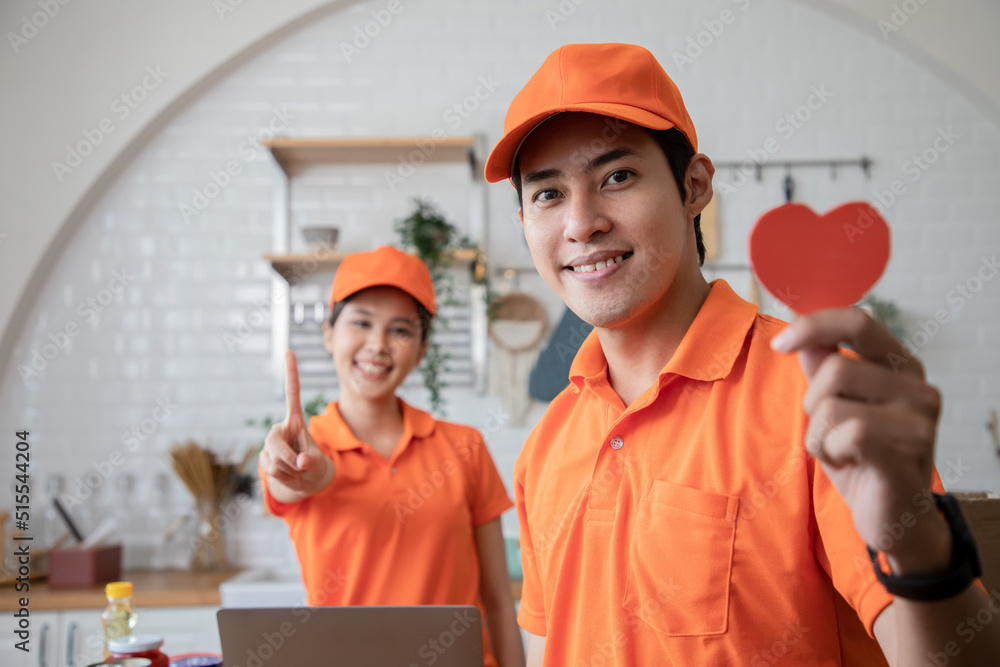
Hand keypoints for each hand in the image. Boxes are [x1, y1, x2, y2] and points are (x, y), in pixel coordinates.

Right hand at [259, 350, 333, 495]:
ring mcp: (270, 444)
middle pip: (273, 440)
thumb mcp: (319, 465)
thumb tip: (301, 461)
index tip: (289, 351)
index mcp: (295, 420)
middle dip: (287, 458)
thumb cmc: (316, 466)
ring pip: (274, 460)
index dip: (291, 373)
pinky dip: (283, 476)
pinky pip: (271, 470)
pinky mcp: (264, 458)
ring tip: (297, 469)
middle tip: (300, 466)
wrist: (306, 481)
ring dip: (289, 470)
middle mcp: (280, 429)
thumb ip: (312, 462)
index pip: (291, 394)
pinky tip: (288, 474)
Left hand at [772, 308, 951, 574]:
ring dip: (820, 436)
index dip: (814, 325)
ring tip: (844, 453)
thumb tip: (804, 336)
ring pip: (831, 406)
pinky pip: (847, 434)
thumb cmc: (863, 457)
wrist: (895, 517)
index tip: (779, 344)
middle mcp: (917, 387)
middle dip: (813, 405)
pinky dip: (832, 451)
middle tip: (832, 433)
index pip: (858, 321)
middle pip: (833, 370)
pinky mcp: (907, 453)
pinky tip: (850, 465)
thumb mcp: (837, 406)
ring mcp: (918, 421)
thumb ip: (825, 367)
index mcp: (901, 366)